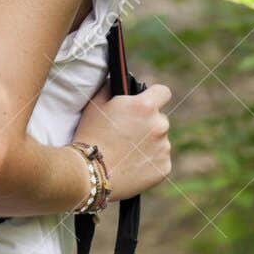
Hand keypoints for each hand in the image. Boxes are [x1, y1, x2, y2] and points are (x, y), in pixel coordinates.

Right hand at [72, 84, 172, 201]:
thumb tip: (117, 81)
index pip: (163, 92)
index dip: (154, 96)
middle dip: (147, 124)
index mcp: (145, 106)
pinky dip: (149, 162)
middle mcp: (160, 125)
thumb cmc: (90, 135)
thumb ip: (111, 88)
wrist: (89, 172)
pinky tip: (131, 166)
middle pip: (160, 119)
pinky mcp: (164, 167)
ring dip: (148, 144)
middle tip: (127, 134)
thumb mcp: (96, 104)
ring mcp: (164, 148)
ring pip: (160, 141)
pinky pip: (160, 160)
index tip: (148, 102)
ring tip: (126, 153)